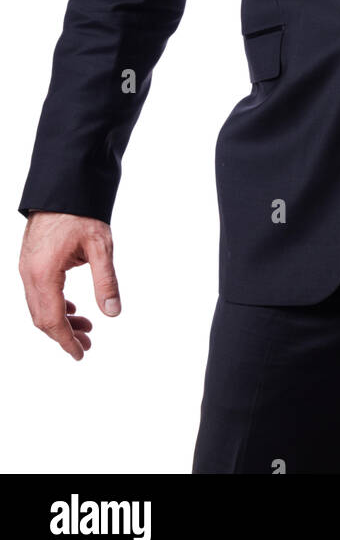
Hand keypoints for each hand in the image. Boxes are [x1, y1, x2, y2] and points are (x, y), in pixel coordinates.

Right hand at [19, 211, 120, 360]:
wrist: (63, 186)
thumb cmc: (80, 211)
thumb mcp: (100, 246)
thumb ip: (106, 280)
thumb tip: (112, 312)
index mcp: (44, 272)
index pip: (51, 319)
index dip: (66, 340)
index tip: (80, 354)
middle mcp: (29, 273)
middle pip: (41, 318)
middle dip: (63, 335)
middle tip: (88, 344)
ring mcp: (26, 267)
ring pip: (38, 306)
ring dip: (59, 320)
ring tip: (85, 326)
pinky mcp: (30, 261)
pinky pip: (37, 293)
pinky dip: (53, 305)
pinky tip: (71, 307)